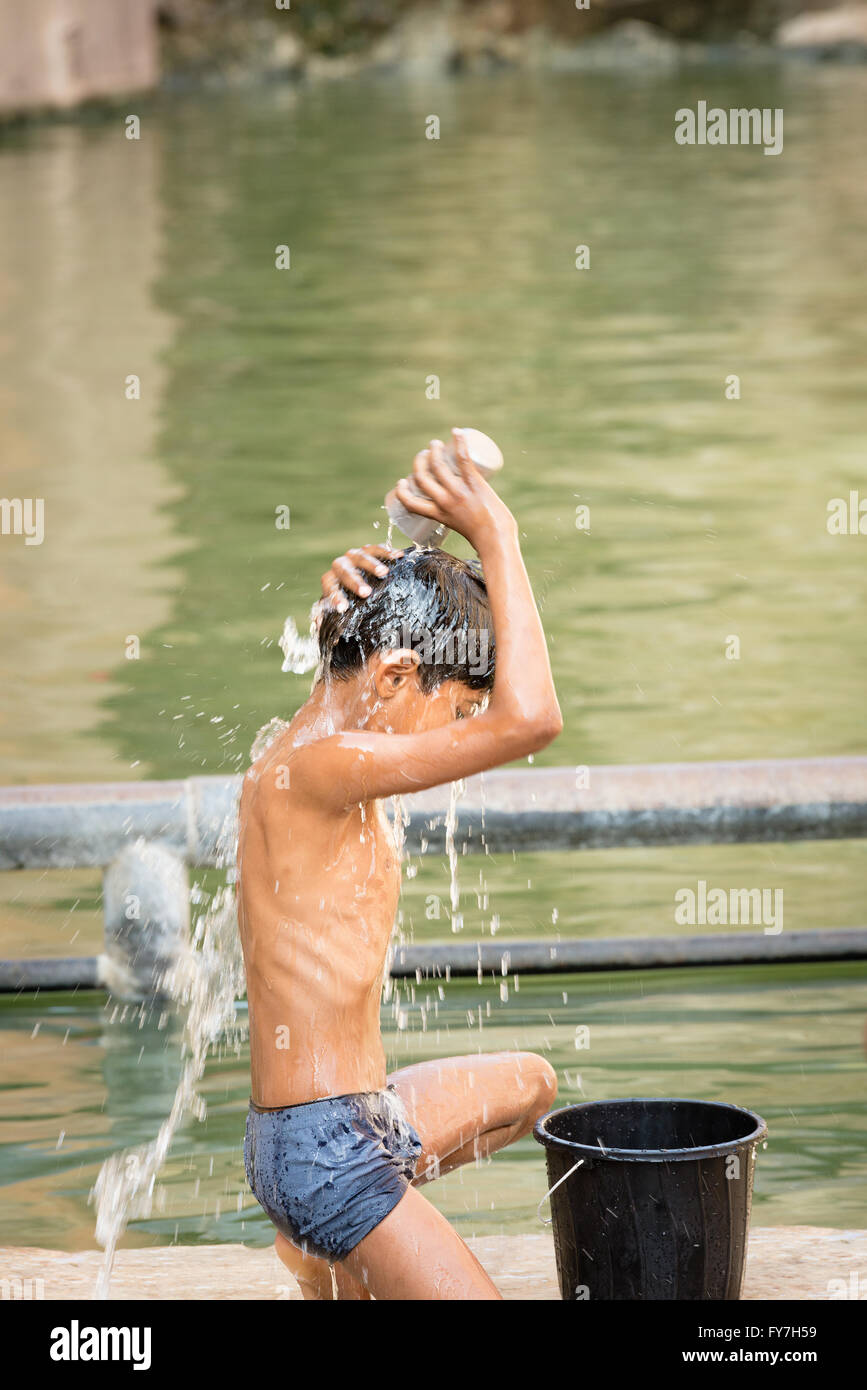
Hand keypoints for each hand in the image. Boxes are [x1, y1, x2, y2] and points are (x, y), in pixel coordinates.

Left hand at [319, 542, 403, 612]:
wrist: (359, 580)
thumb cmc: (350, 598)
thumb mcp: (340, 606)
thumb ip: (330, 615)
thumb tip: (318, 624)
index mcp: (331, 580)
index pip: (330, 586)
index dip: (335, 596)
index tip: (343, 608)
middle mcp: (341, 565)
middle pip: (345, 570)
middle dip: (355, 581)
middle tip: (366, 592)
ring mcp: (355, 556)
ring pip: (361, 556)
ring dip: (372, 564)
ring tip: (384, 572)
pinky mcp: (369, 550)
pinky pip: (377, 548)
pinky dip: (387, 551)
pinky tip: (398, 555)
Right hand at [394, 429, 515, 548]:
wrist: (496, 539)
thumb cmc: (485, 539)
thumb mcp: (462, 529)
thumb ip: (460, 520)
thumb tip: (465, 512)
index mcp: (438, 515)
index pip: (410, 502)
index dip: (402, 491)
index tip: (403, 482)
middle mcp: (444, 502)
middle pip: (422, 477)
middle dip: (419, 462)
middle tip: (425, 455)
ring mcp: (458, 491)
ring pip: (437, 465)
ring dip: (432, 450)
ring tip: (434, 444)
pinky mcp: (473, 483)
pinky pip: (462, 458)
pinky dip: (459, 442)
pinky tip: (456, 432)